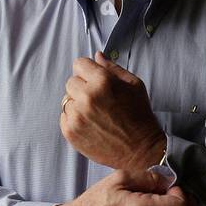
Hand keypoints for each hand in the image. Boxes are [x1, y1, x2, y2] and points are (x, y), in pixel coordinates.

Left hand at [61, 52, 165, 172]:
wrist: (141, 150)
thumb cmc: (140, 116)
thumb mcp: (134, 85)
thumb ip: (112, 68)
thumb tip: (96, 55)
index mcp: (102, 81)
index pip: (79, 64)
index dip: (88, 71)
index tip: (96, 81)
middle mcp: (86, 97)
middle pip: (71, 82)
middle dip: (83, 88)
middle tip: (100, 101)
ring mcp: (76, 115)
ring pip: (66, 100)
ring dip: (78, 105)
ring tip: (97, 115)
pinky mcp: (70, 132)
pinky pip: (64, 117)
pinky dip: (75, 120)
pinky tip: (92, 125)